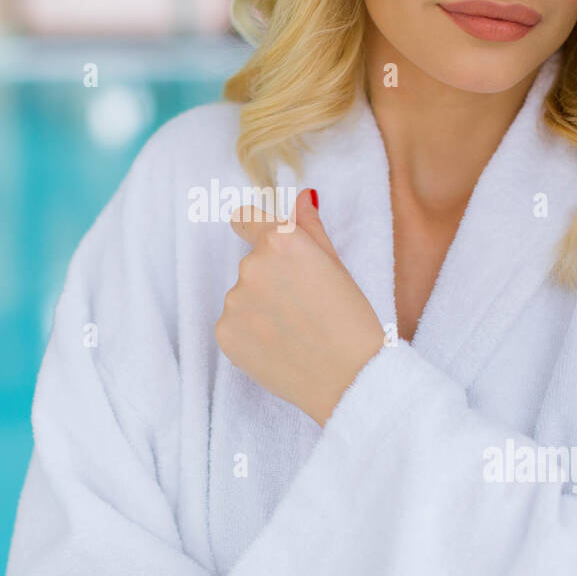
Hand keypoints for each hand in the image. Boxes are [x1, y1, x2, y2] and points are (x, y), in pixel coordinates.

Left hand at [215, 188, 385, 426]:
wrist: (349, 378)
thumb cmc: (351, 321)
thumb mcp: (336, 267)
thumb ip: (310, 229)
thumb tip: (302, 197)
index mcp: (281, 242)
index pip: (246, 219)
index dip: (252, 227)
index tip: (254, 235)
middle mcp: (251, 265)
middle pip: (251, 265)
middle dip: (271, 282)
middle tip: (303, 309)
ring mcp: (234, 301)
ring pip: (242, 298)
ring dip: (259, 310)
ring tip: (294, 333)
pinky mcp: (224, 333)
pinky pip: (233, 326)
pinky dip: (250, 336)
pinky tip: (278, 349)